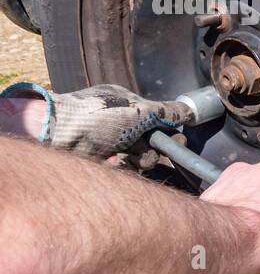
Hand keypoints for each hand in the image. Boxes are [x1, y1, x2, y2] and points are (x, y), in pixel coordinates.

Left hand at [0, 82, 189, 157]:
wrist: (56, 132)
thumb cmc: (96, 116)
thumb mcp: (138, 110)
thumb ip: (166, 112)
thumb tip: (190, 110)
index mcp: (127, 104)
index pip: (158, 120)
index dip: (169, 133)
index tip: (174, 143)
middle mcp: (119, 122)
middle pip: (150, 142)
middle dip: (152, 150)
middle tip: (145, 153)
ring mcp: (108, 142)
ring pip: (138, 157)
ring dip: (139, 161)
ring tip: (128, 160)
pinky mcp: (99, 159)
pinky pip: (123, 168)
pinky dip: (124, 168)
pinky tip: (117, 165)